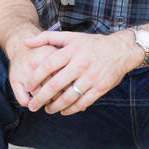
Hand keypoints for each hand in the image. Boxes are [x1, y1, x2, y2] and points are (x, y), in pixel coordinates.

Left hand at [9, 29, 137, 114]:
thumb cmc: (92, 44)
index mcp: (72, 51)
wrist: (121, 50)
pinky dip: (72, 109)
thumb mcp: (71, 37)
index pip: (48, 65)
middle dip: (41, 98)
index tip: (28, 87)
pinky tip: (64, 111)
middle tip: (32, 106)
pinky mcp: (101, 88)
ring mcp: (91, 77)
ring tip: (48, 110)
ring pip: (69, 97)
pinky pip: (83, 103)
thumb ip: (47, 38)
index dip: (36, 78)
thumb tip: (26, 42)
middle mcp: (81, 64)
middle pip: (56, 84)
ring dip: (55, 106)